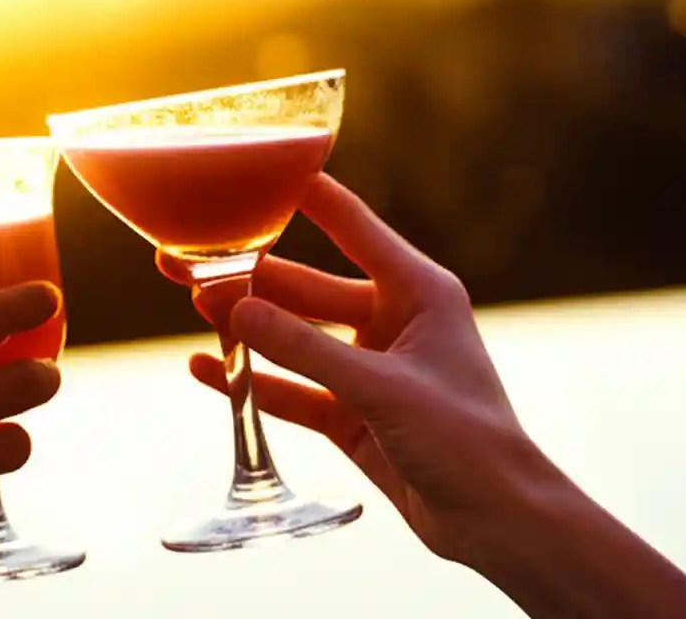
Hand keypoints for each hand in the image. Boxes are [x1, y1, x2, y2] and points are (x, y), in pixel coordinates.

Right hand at [164, 175, 534, 559]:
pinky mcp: (353, 413)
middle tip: (190, 260)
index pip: (354, 227)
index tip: (260, 164)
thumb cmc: (466, 441)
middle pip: (307, 288)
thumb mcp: (381, 388)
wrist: (495, 521)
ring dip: (246, 326)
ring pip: (294, 337)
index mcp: (420, 291)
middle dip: (250, 277)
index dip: (307, 196)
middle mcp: (393, 321)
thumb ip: (306, 350)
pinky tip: (208, 370)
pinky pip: (293, 388)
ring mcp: (369, 369)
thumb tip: (235, 312)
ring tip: (192, 305)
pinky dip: (253, 381)